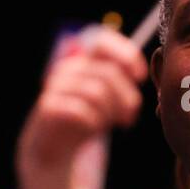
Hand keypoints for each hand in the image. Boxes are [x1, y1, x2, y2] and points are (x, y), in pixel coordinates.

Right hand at [16, 26, 146, 188]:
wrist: (53, 147)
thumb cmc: (86, 119)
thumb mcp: (107, 99)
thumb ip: (121, 83)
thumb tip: (141, 75)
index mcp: (84, 61)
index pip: (103, 41)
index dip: (126, 54)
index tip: (140, 76)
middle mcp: (68, 69)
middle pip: (107, 72)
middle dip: (126, 96)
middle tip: (131, 116)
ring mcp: (56, 87)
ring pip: (96, 91)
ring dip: (111, 111)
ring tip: (115, 123)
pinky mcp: (48, 107)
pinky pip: (81, 110)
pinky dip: (95, 122)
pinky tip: (96, 129)